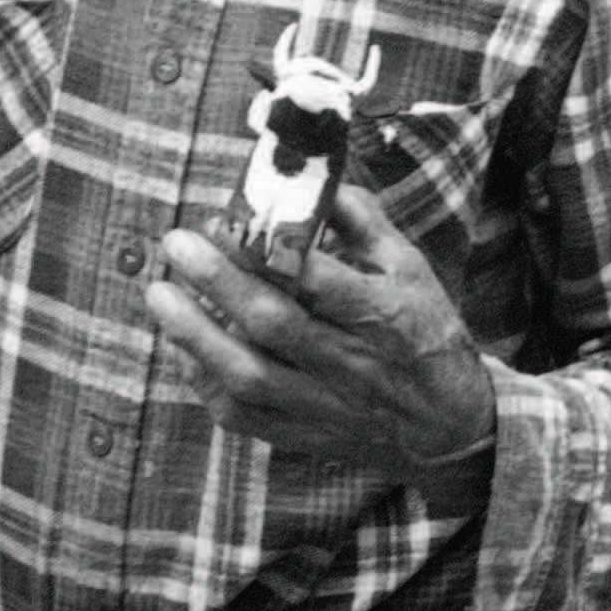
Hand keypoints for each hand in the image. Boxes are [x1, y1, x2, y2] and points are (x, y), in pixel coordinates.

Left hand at [145, 184, 495, 481]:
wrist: (450, 427)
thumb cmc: (426, 333)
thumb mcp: (411, 268)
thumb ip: (361, 220)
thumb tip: (308, 175)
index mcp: (384, 314)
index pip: (317, 279)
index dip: (265, 249)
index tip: (223, 219)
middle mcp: (353, 363)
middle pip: (273, 324)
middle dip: (217, 281)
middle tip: (175, 244)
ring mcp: (326, 406)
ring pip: (249, 377)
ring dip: (196, 336)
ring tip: (159, 296)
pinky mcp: (305, 436)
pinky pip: (243, 417)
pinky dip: (206, 384)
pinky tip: (183, 349)